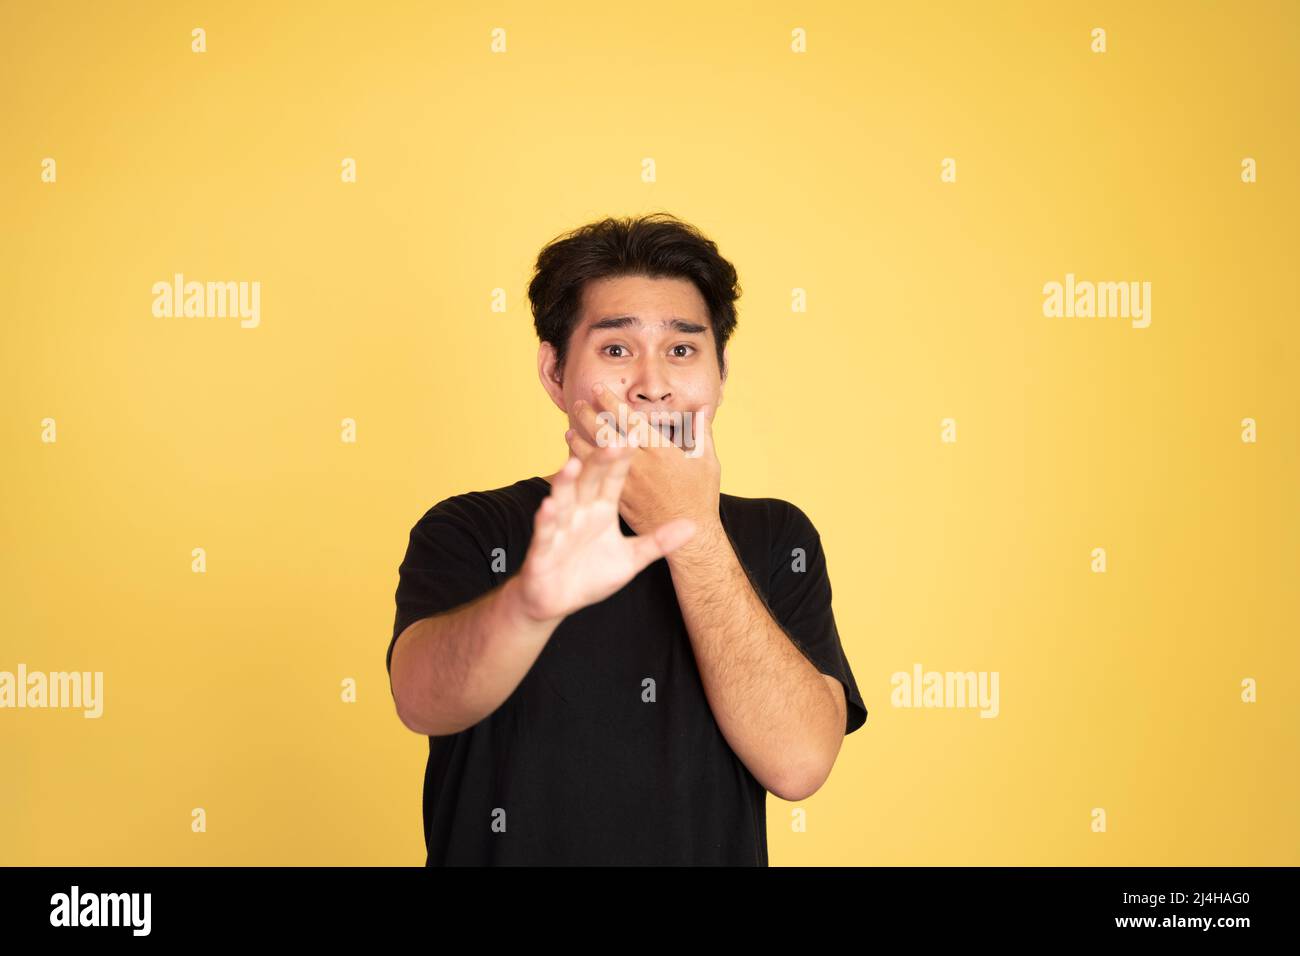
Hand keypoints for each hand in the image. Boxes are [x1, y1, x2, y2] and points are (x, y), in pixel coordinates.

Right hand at [516, 443, 697, 622]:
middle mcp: (580, 512)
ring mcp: (560, 527)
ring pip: (564, 499)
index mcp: (602, 510)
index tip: (636, 433)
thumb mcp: (631, 559)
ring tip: (573, 464)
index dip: (623, 460)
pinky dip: (547, 519)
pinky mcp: (542, 548)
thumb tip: (692, 527)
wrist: (557, 599)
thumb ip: (658, 542)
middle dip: (599, 461)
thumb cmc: (592, 574)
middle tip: (612, 438)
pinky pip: (545, 531)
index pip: (614, 479)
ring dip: (567, 482)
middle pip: (590, 481)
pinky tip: (550, 506)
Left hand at [566, 381, 722, 540]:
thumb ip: (702, 432)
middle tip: (578, 403)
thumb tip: (703, 407)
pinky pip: (595, 481)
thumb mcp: (707, 462)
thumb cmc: (701, 497)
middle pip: (605, 435)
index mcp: (660, 450)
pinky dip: (584, 469)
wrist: (692, 537)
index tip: (598, 389)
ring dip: (579, 443)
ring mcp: (627, 484)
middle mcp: (639, 465)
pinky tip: (575, 462)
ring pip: (595, 459)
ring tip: (568, 431)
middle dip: (589, 417)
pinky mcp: (620, 502)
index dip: (611, 402)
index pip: (629, 420)